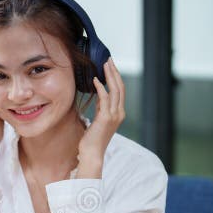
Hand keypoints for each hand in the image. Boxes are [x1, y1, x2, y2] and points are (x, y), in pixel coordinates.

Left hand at [77, 58, 124, 176]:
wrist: (91, 153)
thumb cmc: (92, 139)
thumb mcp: (99, 119)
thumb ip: (101, 107)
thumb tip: (100, 94)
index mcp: (119, 113)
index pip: (120, 91)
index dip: (116, 77)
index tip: (110, 65)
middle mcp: (120, 113)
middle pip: (120, 87)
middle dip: (114, 72)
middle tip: (109, 59)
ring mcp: (114, 116)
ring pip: (115, 90)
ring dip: (109, 76)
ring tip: (104, 65)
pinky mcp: (106, 118)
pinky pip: (105, 98)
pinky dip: (101, 88)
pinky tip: (95, 80)